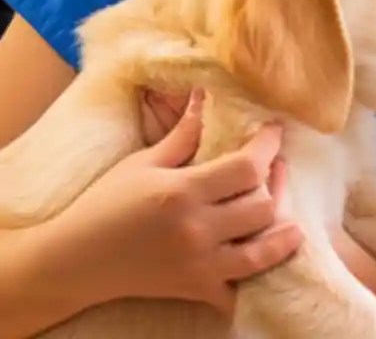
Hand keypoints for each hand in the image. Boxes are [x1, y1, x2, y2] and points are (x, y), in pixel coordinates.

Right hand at [54, 90, 303, 313]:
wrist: (73, 261)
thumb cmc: (104, 205)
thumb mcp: (142, 164)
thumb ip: (183, 134)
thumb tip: (204, 96)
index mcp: (182, 191)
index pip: (247, 166)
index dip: (268, 146)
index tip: (273, 132)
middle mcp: (196, 229)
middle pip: (262, 207)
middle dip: (276, 184)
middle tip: (275, 169)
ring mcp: (198, 263)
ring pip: (263, 251)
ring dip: (283, 234)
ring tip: (290, 220)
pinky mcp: (195, 289)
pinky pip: (240, 291)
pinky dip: (256, 281)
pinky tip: (266, 264)